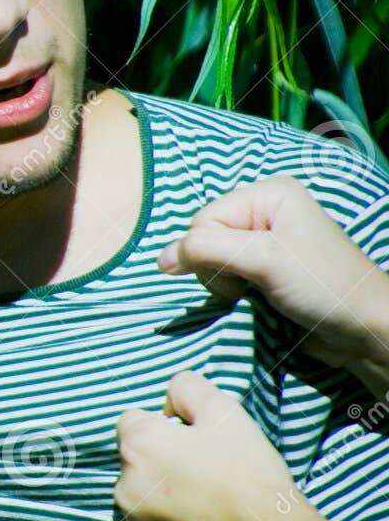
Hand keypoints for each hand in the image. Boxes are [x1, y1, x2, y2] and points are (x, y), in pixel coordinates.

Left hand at [114, 371, 297, 520]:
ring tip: (205, 507)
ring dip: (161, 502)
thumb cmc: (247, 469)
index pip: (132, 424)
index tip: (192, 443)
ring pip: (141, 504)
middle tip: (204, 476)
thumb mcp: (223, 409)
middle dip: (160, 466)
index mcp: (136, 445)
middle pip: (134, 466)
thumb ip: (186, 388)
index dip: (163, 429)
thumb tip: (168, 403)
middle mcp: (123, 487)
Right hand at [158, 175, 388, 376]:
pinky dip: (229, 288)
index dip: (207, 252)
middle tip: (248, 286)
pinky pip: (223, 272)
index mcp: (268, 193)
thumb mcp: (263, 260)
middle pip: (203, 237)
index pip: (202, 220)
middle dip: (214, 268)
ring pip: (208, 258)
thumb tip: (159, 259)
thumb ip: (207, 251)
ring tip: (253, 293)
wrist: (361, 327)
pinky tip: (250, 297)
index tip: (240, 277)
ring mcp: (263, 238)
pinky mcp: (262, 265)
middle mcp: (264, 209)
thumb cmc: (320, 286)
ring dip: (222, 282)